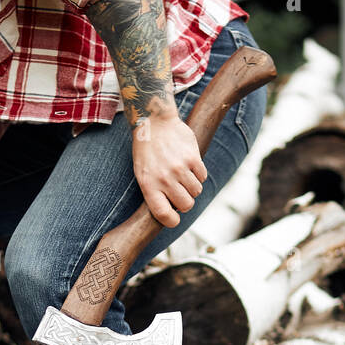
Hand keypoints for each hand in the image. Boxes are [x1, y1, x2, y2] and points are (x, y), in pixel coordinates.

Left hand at [132, 112, 206, 228]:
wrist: (154, 123)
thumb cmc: (147, 152)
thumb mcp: (142, 174)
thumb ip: (155, 192)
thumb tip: (172, 211)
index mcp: (149, 186)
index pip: (164, 215)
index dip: (172, 221)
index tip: (174, 219)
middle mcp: (164, 179)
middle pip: (186, 205)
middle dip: (185, 202)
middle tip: (181, 192)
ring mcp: (179, 168)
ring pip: (196, 191)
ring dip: (193, 187)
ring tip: (183, 176)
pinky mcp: (192, 158)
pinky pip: (202, 176)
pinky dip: (198, 174)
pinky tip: (189, 165)